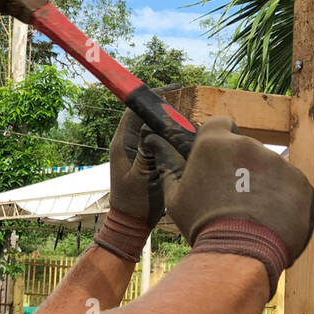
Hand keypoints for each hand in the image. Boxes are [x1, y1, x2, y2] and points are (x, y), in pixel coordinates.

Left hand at [106, 99, 185, 231]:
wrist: (131, 224)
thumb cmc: (134, 203)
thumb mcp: (143, 177)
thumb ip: (147, 152)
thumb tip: (153, 127)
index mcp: (122, 143)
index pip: (134, 110)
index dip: (151, 96)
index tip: (172, 89)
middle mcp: (128, 143)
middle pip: (146, 115)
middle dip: (166, 108)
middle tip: (188, 106)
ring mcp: (137, 151)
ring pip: (154, 128)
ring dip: (170, 123)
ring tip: (191, 121)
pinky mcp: (146, 160)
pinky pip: (159, 141)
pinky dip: (172, 137)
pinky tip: (188, 138)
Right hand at [161, 116, 313, 293]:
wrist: (240, 253)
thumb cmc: (203, 225)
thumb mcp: (175, 198)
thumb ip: (172, 171)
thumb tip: (160, 152)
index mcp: (215, 143)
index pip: (220, 124)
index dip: (220, 140)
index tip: (219, 159)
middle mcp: (249, 145)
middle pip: (247, 149)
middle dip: (242, 167)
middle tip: (234, 196)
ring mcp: (279, 163)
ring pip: (270, 168)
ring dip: (264, 184)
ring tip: (254, 214)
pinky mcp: (301, 183)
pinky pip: (291, 187)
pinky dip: (284, 200)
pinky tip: (271, 220)